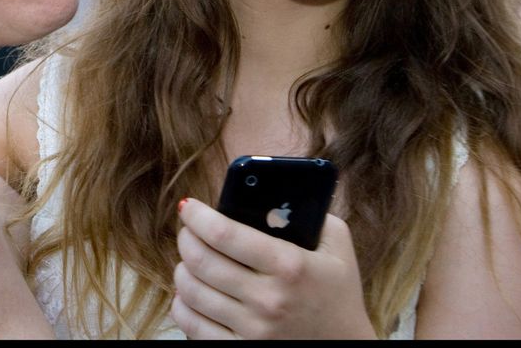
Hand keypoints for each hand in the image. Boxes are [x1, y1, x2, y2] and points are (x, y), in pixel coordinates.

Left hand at [172, 198, 375, 339]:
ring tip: (190, 259)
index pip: (224, 234)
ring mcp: (253, 329)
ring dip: (182, 269)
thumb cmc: (338, 293)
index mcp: (290, 266)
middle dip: (186, 238)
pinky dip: (182, 304)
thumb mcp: (337, 246)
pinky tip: (192, 292)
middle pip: (200, 261)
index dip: (198, 216)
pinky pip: (191, 325)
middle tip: (188, 230)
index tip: (189, 206)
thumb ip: (311, 211)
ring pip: (190, 292)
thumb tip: (264, 190)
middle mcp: (268, 299)